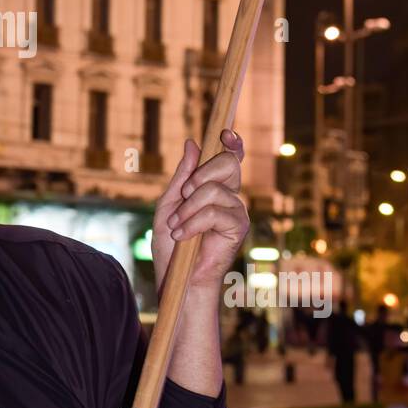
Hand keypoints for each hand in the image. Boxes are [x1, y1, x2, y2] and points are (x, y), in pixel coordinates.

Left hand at [152, 129, 249, 292]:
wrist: (176, 276)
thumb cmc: (171, 243)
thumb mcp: (169, 202)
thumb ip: (182, 175)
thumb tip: (192, 143)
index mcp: (215, 187)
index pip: (231, 158)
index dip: (232, 143)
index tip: (225, 132)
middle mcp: (230, 196)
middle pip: (228, 163)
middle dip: (201, 174)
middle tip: (184, 194)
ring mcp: (236, 211)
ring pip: (213, 190)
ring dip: (187, 208)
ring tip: (177, 226)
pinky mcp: (238, 228)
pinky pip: (213, 212)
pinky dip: (192, 223)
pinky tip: (183, 236)